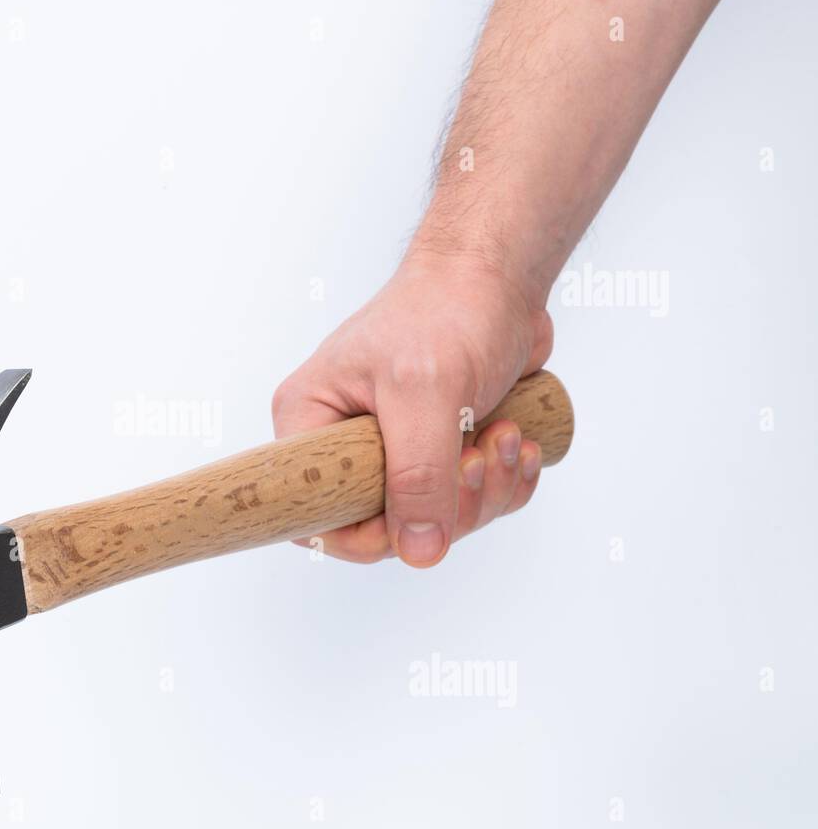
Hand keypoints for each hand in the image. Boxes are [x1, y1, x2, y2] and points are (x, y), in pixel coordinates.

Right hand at [271, 254, 553, 565]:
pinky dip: (504, 482)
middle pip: (385, 526)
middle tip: (479, 455)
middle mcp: (343, 444)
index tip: (421, 515)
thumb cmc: (446, 310)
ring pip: (436, 520)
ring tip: (506, 436)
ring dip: (486, 490)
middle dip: (448, 504)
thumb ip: (417, 475)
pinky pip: (470, 501)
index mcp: (310, 424)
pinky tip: (518, 442)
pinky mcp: (439, 450)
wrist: (495, 275)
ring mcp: (394, 450)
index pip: (313, 516)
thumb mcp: (425, 392)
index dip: (367, 535)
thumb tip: (417, 552)